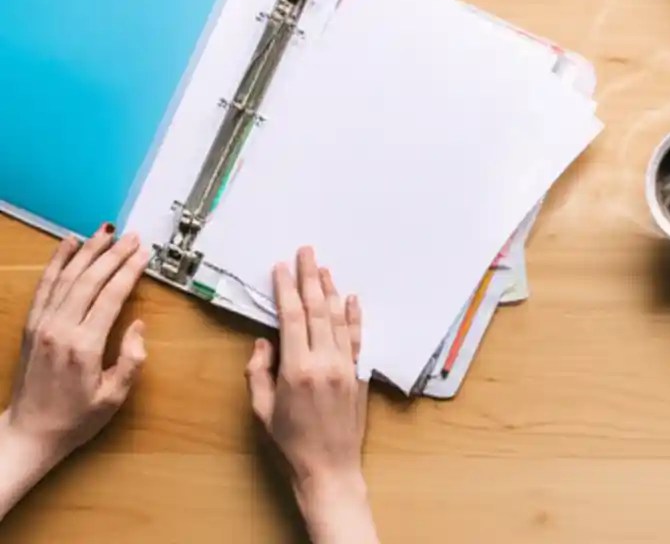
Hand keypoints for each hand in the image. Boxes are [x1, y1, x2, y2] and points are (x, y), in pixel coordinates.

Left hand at [4, 227, 148, 466]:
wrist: (29, 433)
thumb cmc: (76, 419)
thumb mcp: (114, 396)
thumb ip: (131, 359)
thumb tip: (137, 325)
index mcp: (83, 345)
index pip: (111, 296)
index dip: (129, 271)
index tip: (144, 253)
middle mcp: (59, 328)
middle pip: (89, 280)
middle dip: (113, 254)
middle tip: (132, 237)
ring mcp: (41, 324)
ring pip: (66, 277)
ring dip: (87, 251)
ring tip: (105, 232)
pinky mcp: (31, 326)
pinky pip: (45, 286)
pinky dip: (57, 262)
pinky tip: (68, 245)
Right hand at [244, 247, 375, 543]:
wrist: (330, 469)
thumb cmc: (290, 443)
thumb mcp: (261, 410)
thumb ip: (258, 372)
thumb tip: (264, 342)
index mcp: (297, 369)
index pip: (292, 318)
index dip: (286, 289)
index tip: (281, 267)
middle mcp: (325, 362)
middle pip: (319, 310)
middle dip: (310, 278)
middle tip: (306, 251)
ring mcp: (347, 367)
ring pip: (340, 320)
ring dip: (332, 291)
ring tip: (324, 268)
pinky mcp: (359, 375)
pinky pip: (358, 339)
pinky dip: (355, 317)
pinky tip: (352, 299)